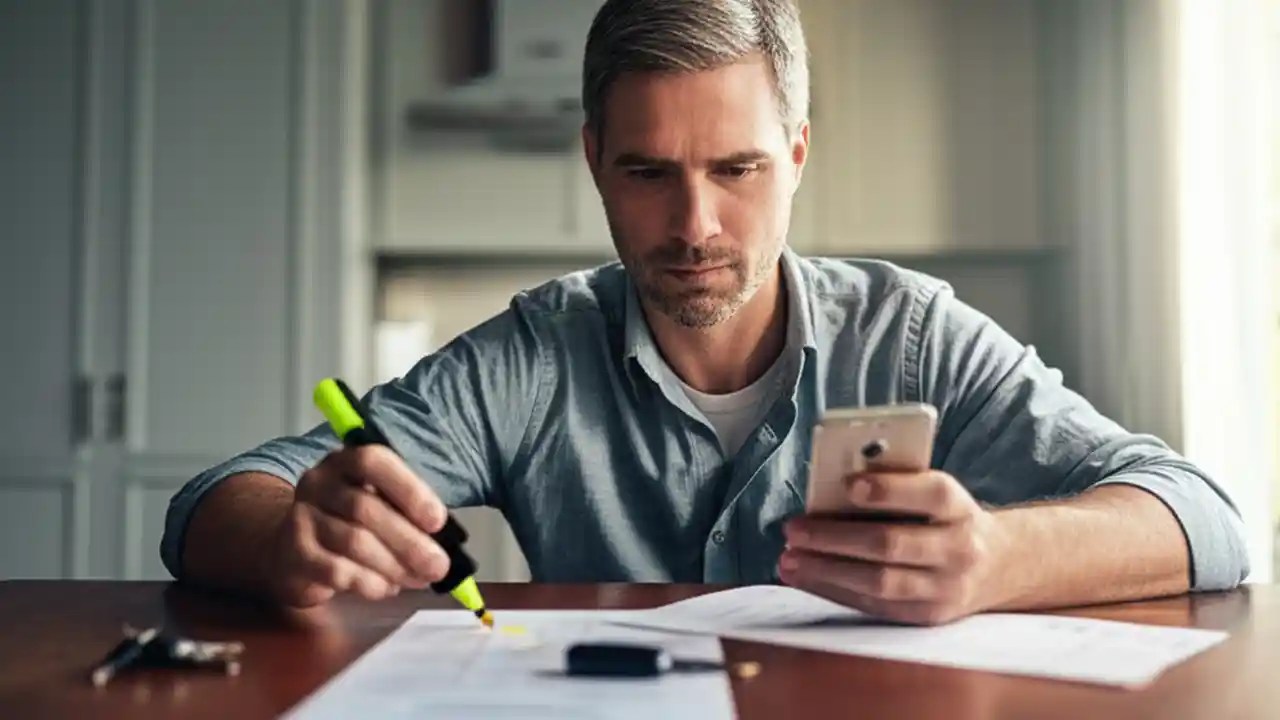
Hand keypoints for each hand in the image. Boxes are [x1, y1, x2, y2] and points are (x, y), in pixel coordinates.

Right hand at [264, 445, 451, 606]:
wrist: (290, 548)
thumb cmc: (349, 522)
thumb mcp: (377, 503)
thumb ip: (406, 513)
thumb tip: (443, 542)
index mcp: (345, 462)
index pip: (373, 462)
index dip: (408, 490)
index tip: (438, 521)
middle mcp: (318, 483)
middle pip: (365, 509)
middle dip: (409, 541)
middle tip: (439, 566)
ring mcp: (301, 518)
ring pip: (354, 542)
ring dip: (394, 566)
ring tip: (417, 579)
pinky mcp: (294, 555)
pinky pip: (338, 572)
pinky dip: (371, 583)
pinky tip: (386, 588)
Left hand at [779, 470, 1009, 624]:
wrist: (996, 565)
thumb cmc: (944, 518)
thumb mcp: (932, 493)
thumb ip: (894, 485)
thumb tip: (829, 488)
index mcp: (958, 507)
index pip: (929, 494)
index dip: (888, 490)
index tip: (846, 485)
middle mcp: (957, 549)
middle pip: (892, 544)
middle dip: (835, 537)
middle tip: (793, 529)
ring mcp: (944, 589)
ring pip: (880, 583)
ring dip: (826, 571)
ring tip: (788, 559)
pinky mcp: (926, 617)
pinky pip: (874, 607)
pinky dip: (834, 591)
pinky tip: (804, 578)